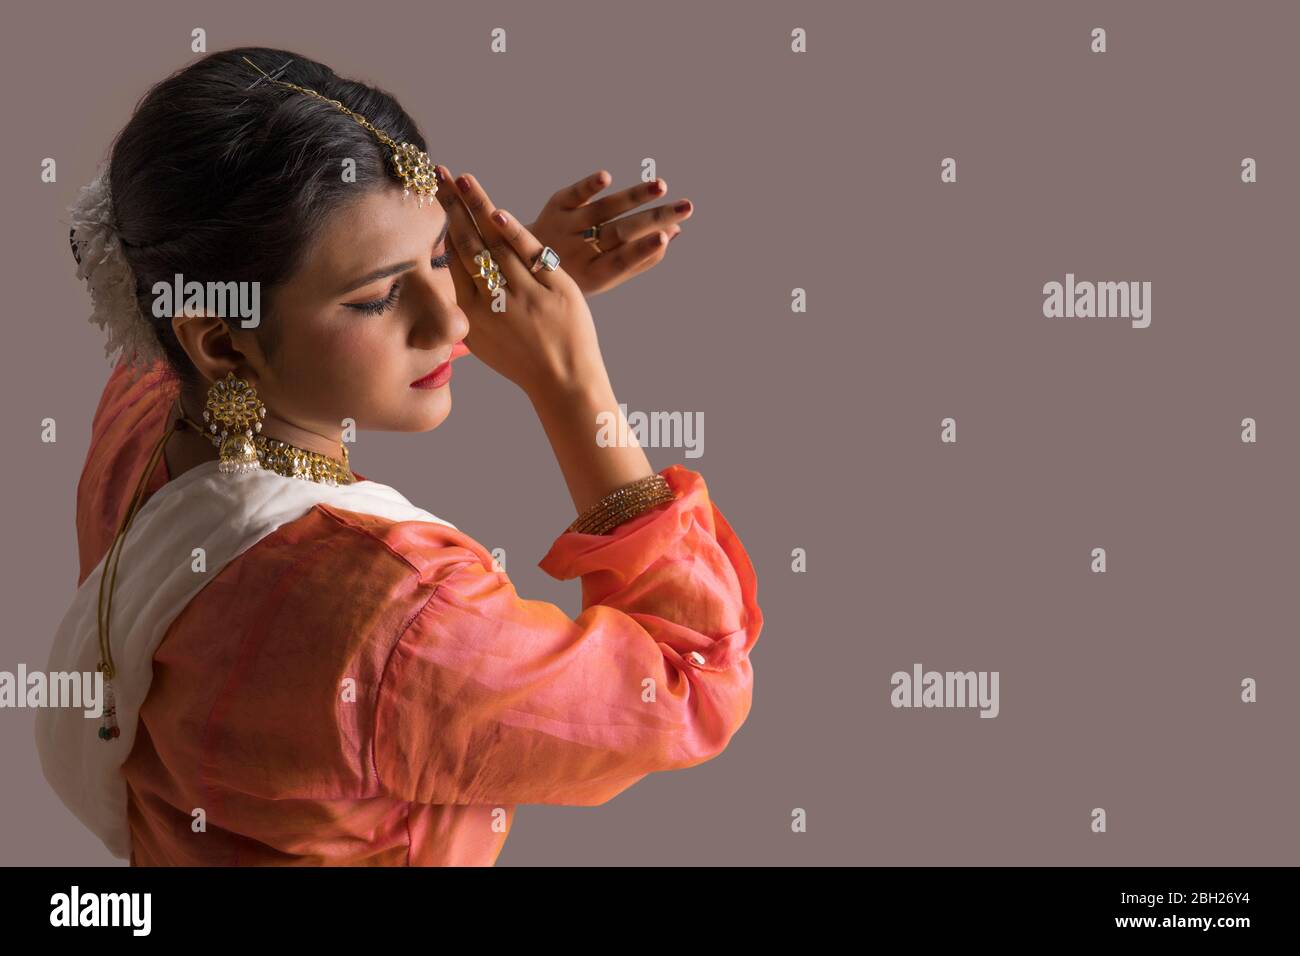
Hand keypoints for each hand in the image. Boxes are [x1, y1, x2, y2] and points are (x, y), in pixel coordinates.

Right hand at [436, 165, 612, 398]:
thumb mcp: (483, 339)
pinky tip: (497, 211)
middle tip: (438, 174)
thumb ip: (465, 304)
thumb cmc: (521, 360)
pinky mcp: (557, 291)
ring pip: (497, 244)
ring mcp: (527, 297)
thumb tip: (449, 269)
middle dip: (452, 206)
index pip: (452, 260)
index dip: (441, 226)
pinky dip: (515, 233)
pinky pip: (532, 255)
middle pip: (469, 245)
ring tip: (463, 179)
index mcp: (471, 315)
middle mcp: (495, 303)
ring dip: (478, 208)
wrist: (564, 382)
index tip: (430, 198)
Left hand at [524, 170, 693, 296]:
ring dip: (633, 197)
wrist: (520, 266)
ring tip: (662, 186)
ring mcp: (565, 228)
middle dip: (654, 218)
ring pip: (602, 211)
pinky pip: (573, 196)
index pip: (624, 261)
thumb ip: (640, 258)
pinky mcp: (556, 207)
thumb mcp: (605, 273)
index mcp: (594, 275)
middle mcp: (579, 252)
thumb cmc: (575, 271)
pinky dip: (589, 187)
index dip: (645, 250)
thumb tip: (675, 231)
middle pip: (621, 233)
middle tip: (686, 207)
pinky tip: (607, 176)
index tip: (668, 236)